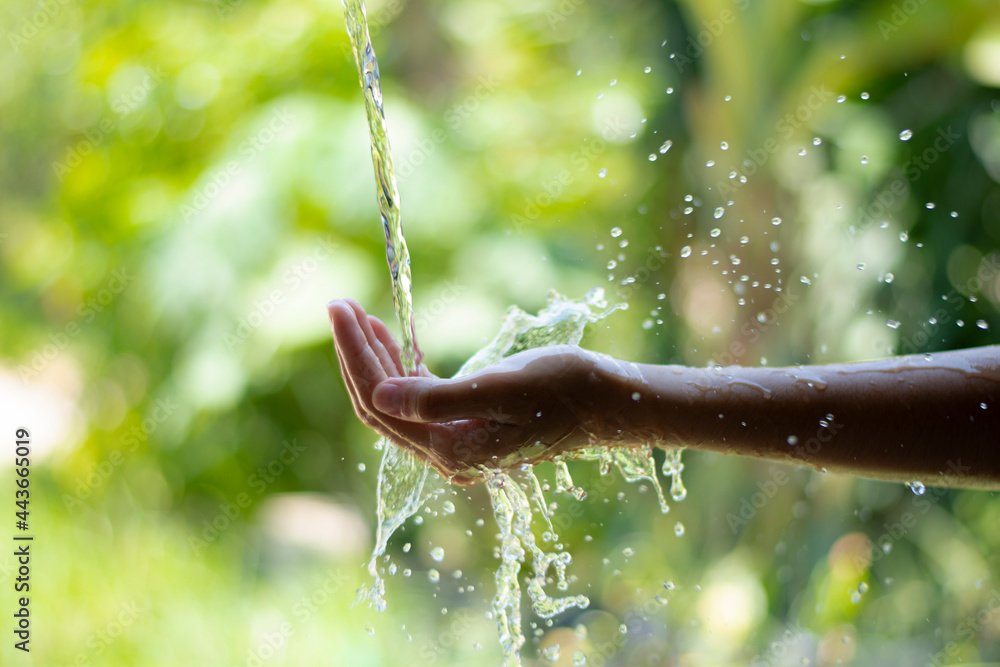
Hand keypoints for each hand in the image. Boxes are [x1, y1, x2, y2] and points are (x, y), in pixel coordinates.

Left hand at [328, 299, 627, 483]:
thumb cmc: (564, 389)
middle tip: (339, 305)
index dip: (354, 356)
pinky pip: (419, 397)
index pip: (381, 405)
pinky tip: (393, 339)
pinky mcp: (468, 422)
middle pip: (380, 405)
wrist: (609, 400)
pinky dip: (401, 366)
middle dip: (356, 355)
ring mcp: (456, 439)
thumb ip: (438, 398)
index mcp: (452, 449)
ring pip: (395, 401)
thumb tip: (378, 397)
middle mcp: (447, 452)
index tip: (340, 308)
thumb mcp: (502, 388)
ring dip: (375, 359)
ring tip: (358, 315)